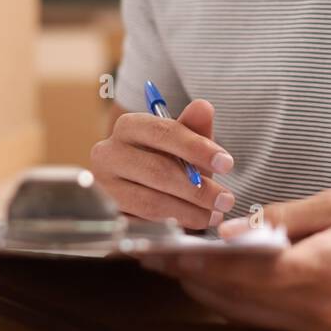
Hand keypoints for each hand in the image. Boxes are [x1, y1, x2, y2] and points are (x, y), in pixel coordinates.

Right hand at [90, 99, 235, 229]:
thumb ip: (194, 127)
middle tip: (226, 199)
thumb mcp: (183, 145)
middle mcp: (108, 153)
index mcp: (128, 126)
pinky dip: (173, 223)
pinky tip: (195, 222)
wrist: (140, 189)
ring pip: (151, 201)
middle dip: (198, 188)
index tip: (227, 163)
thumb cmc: (165, 161)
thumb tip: (204, 106)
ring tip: (214, 214)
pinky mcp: (108, 214)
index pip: (163, 132)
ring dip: (189, 211)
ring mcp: (104, 186)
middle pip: (157, 170)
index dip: (197, 148)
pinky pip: (144, 222)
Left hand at [137, 189, 330, 330]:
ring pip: (240, 313)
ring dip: (204, 291)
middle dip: (191, 276)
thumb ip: (284, 216)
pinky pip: (258, 319)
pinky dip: (229, 300)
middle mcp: (312, 308)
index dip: (202, 263)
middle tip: (153, 255)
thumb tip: (235, 228)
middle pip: (234, 297)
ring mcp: (310, 327)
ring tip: (171, 266)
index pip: (247, 272)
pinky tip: (210, 280)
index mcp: (321, 270)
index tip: (166, 251)